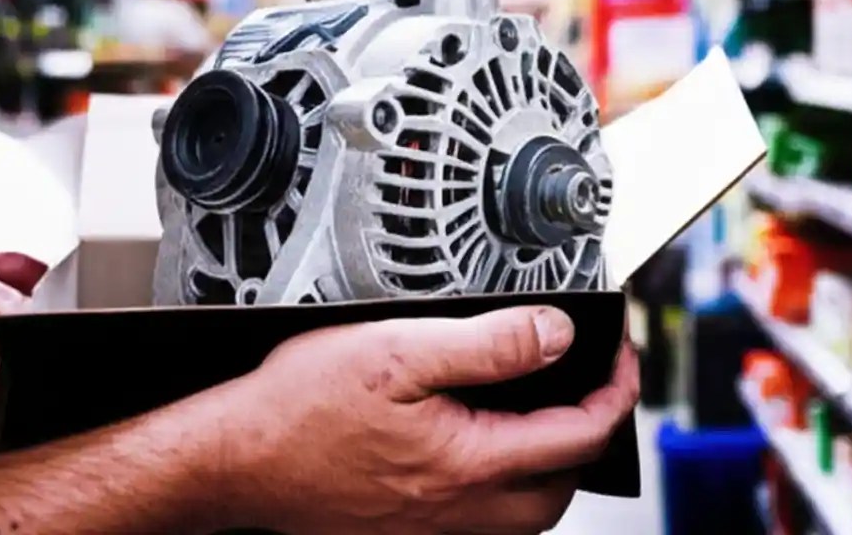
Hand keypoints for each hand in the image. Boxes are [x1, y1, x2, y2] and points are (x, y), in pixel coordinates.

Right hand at [218, 306, 638, 534]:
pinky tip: (483, 450)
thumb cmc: (298, 408)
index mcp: (469, 464)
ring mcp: (431, 530)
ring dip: (550, 467)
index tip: (621, 354)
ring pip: (526, 513)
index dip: (616, 389)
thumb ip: (490, 344)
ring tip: (544, 412)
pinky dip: (504, 488)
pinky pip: (482, 522)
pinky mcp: (404, 533)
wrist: (230, 462)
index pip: (580, 434)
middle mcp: (458, 511)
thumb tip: (557, 335)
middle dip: (590, 436)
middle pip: (563, 486)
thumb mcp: (399, 350)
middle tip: (590, 385)